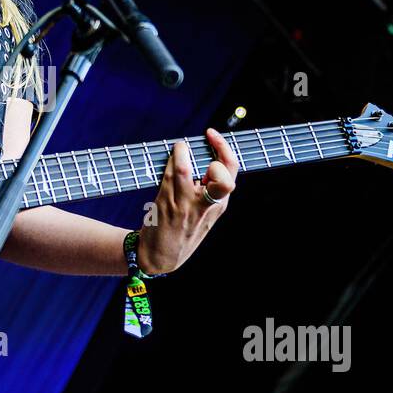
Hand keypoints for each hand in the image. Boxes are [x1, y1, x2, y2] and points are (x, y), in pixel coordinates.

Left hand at [136, 128, 237, 273]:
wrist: (161, 257)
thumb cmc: (183, 230)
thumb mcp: (206, 215)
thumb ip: (210, 191)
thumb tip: (203, 158)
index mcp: (219, 205)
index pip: (231, 173)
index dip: (224, 148)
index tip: (211, 135)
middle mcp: (206, 205)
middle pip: (222, 176)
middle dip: (218, 152)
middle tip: (206, 140)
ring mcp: (185, 205)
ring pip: (184, 168)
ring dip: (181, 151)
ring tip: (180, 147)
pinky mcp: (166, 204)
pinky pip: (168, 175)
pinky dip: (169, 161)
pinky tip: (170, 158)